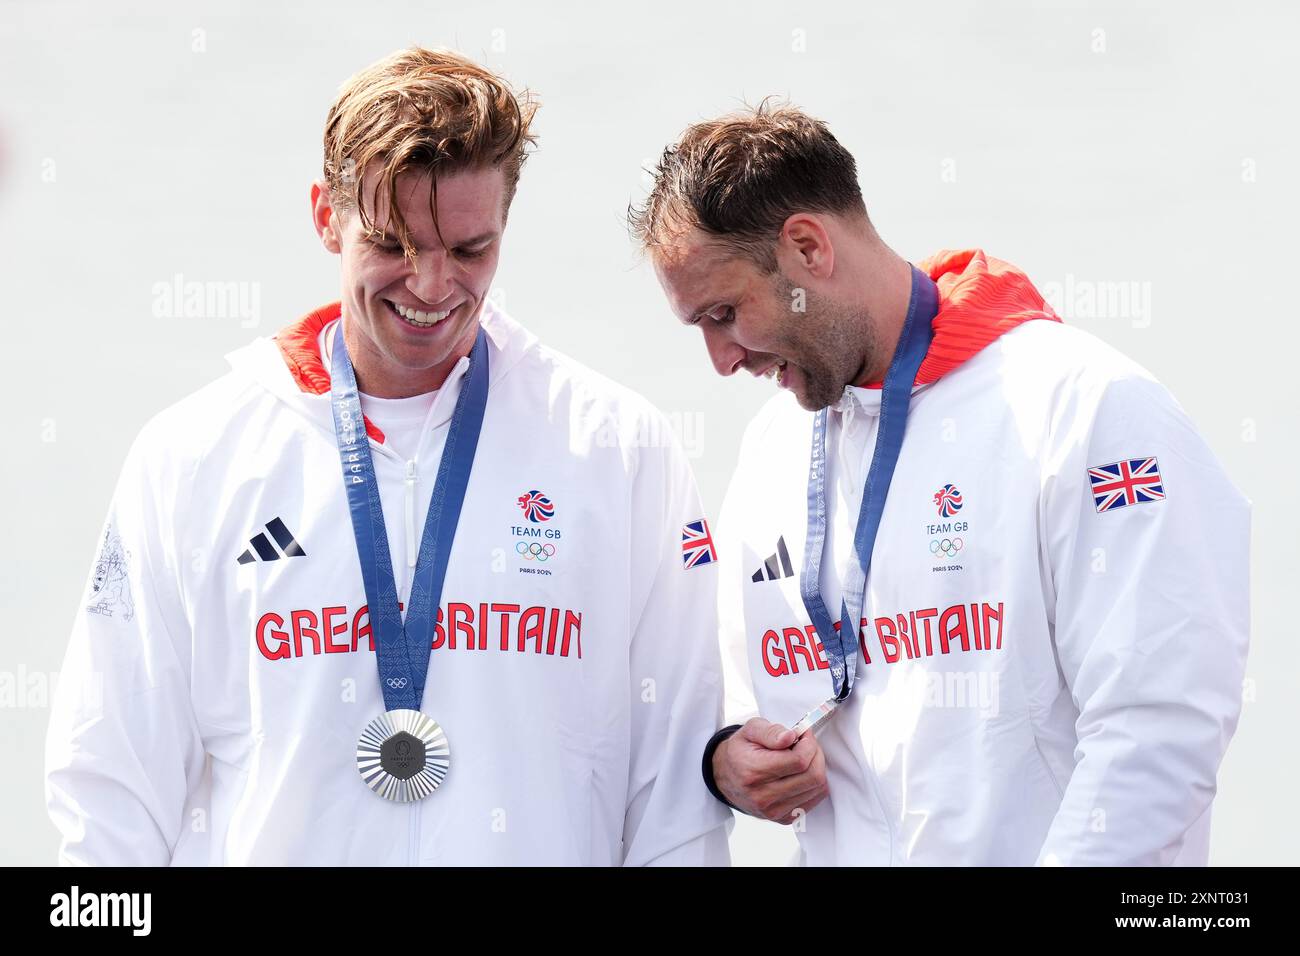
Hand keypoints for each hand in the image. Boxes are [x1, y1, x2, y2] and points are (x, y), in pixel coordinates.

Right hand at [712, 717, 827, 823]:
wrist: (725, 777)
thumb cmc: (740, 751)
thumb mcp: (750, 731)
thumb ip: (771, 731)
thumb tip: (791, 737)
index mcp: (754, 771)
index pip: (799, 761)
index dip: (808, 744)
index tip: (804, 734)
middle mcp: (763, 796)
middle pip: (812, 776)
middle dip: (816, 755)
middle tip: (806, 745)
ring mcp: (774, 811)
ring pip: (817, 789)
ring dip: (816, 768)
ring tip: (802, 758)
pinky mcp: (783, 818)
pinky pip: (814, 800)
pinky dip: (814, 784)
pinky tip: (801, 773)